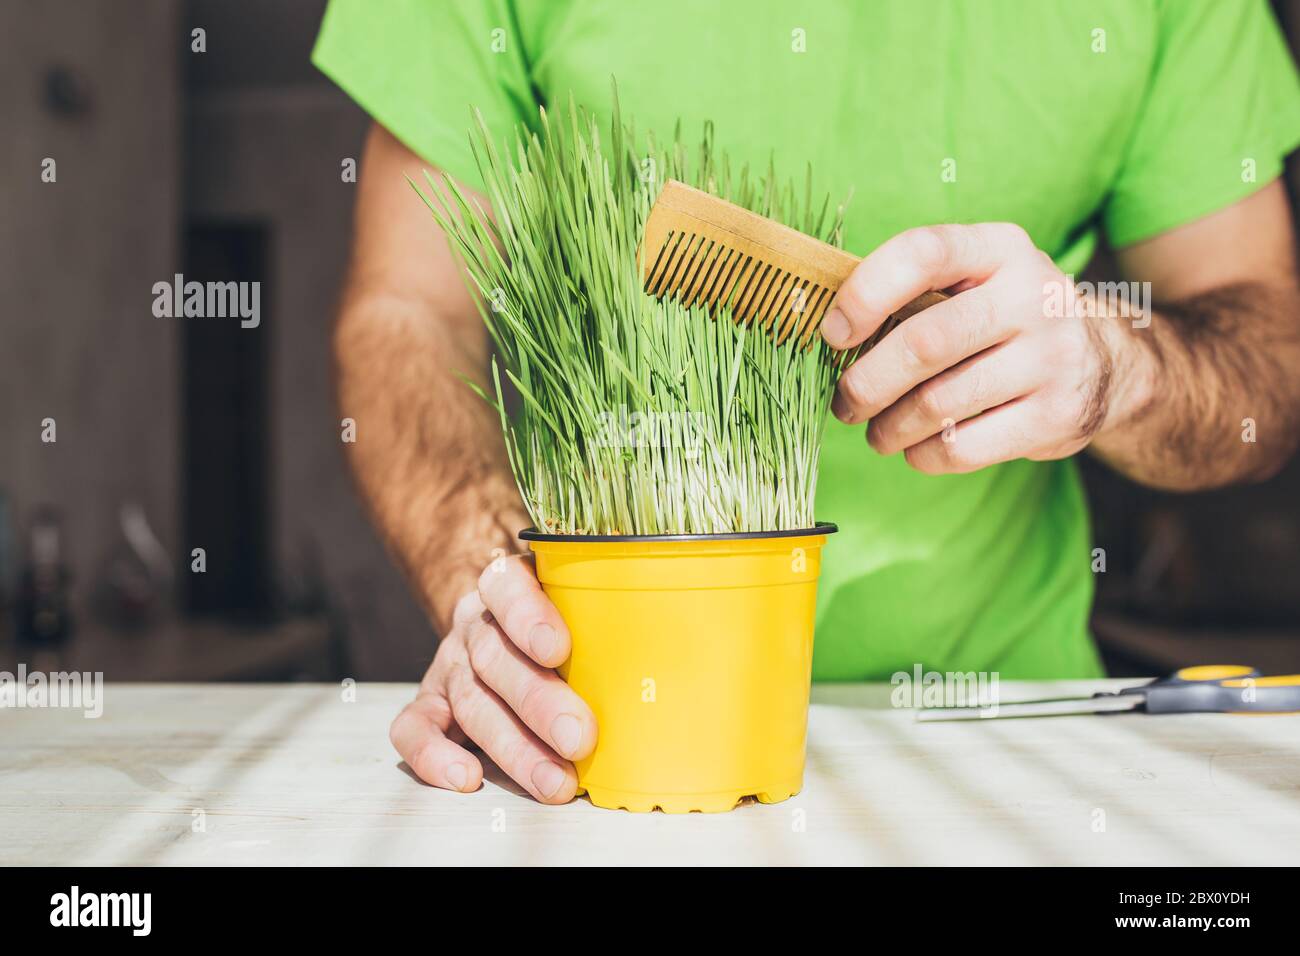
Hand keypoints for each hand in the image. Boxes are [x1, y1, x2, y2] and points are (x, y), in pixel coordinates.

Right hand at [389, 554, 596, 803]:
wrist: (504, 628)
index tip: (558, 648)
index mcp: (509, 586)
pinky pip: (413, 727)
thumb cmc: (566, 625)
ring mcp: (448, 664)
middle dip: (538, 703)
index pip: (507, 587)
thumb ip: (612, 621)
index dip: (528, 616)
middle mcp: (474, 624)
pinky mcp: (429, 703)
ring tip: (555, 782)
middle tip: (580, 738)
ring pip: (470, 701)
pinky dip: (433, 755)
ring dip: (514, 747)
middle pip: (495, 658)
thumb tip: (676, 660)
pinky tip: (467, 778)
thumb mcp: (584, 607)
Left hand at [821, 223, 1117, 473]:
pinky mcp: (1057, 414)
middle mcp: (1032, 295)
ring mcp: (1051, 357)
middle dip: (867, 383)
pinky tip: (917, 448)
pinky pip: (963, 447)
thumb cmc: (1003, 320)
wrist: (1105, 363)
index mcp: (999, 248)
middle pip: (924, 343)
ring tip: (877, 433)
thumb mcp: (973, 281)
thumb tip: (826, 328)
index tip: (833, 334)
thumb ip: (911, 293)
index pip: (923, 253)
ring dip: (890, 427)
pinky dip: (924, 455)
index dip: (866, 293)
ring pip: (938, 403)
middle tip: (844, 404)